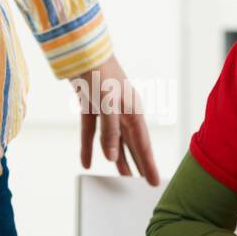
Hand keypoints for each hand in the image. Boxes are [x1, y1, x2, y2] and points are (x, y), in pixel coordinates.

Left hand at [71, 54, 159, 184]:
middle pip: (132, 144)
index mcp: (133, 111)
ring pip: (114, 140)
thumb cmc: (100, 74)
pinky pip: (91, 132)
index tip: (154, 182)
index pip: (143, 145)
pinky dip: (88, 147)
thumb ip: (110, 132)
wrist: (82, 51)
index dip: (148, 165)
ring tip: (123, 178)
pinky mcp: (90, 106)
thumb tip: (112, 158)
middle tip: (146, 184)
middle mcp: (123, 112)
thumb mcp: (107, 104)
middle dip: (139, 164)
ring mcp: (107, 109)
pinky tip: (86, 163)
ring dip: (117, 159)